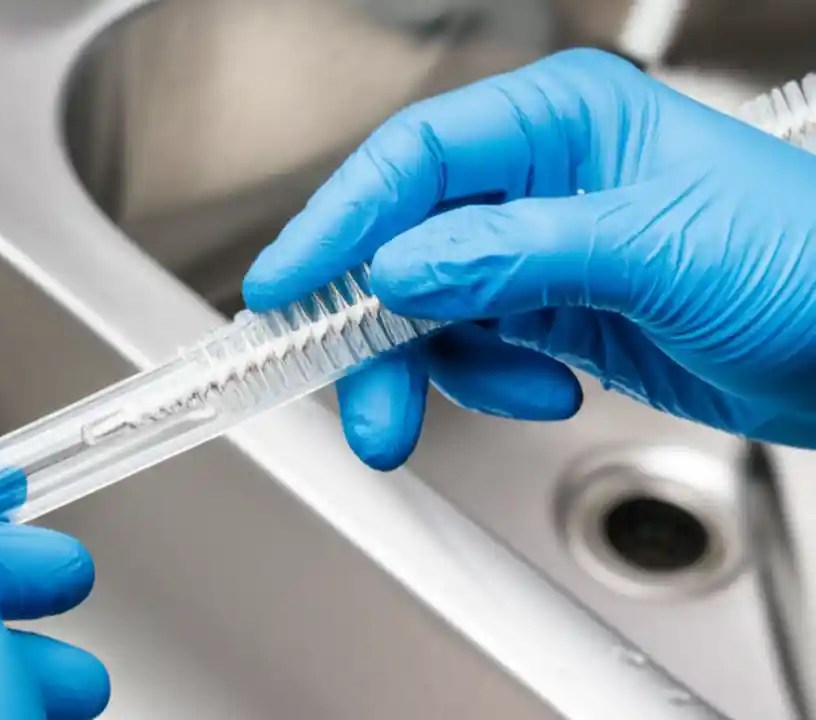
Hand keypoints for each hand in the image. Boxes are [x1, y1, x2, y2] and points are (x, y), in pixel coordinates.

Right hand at [243, 48, 815, 468]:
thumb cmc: (808, 262)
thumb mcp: (651, 251)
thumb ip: (513, 257)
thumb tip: (405, 268)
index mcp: (561, 124)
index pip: (415, 160)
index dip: (339, 221)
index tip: (287, 283)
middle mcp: (538, 181)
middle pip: (404, 242)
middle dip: (372, 324)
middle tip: (353, 391)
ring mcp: (538, 249)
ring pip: (427, 306)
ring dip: (422, 370)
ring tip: (428, 418)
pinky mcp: (549, 310)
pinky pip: (471, 346)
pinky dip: (485, 382)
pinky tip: (544, 392)